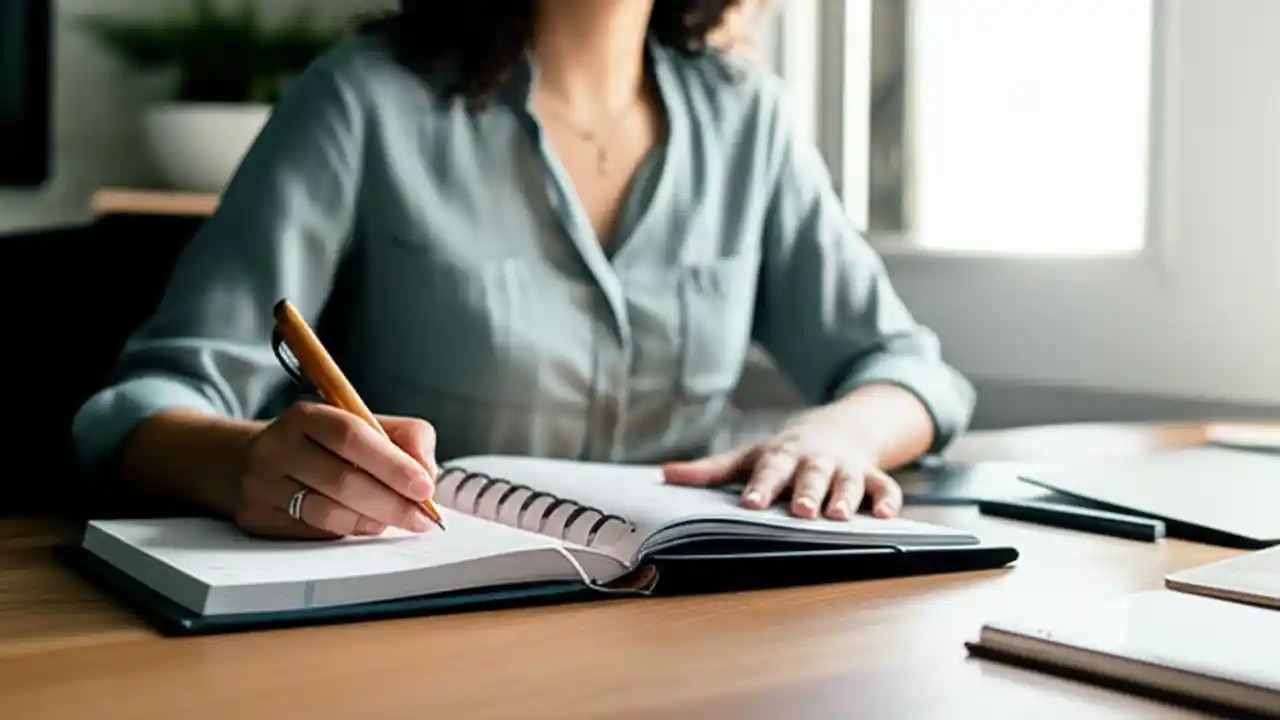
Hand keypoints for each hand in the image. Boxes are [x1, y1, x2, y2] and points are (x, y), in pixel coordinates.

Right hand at [232, 401, 438, 539]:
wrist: (247, 462)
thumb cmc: (320, 444)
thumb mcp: (361, 423)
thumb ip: (404, 438)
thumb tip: (427, 472)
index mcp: (307, 415)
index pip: (352, 436)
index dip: (393, 464)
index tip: (424, 487)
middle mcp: (278, 447)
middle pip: (342, 480)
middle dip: (391, 503)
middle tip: (421, 517)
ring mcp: (262, 485)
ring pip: (327, 513)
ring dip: (371, 521)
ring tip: (394, 521)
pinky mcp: (258, 518)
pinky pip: (312, 533)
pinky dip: (348, 532)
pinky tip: (364, 525)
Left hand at [661, 405, 903, 519]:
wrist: (839, 427)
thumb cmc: (785, 452)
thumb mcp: (749, 456)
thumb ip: (710, 470)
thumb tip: (664, 475)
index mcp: (782, 456)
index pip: (769, 470)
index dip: (760, 486)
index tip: (751, 504)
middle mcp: (815, 461)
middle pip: (811, 475)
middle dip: (806, 491)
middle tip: (800, 510)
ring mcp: (846, 468)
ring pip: (848, 481)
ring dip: (845, 497)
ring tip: (839, 516)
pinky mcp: (872, 476)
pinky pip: (885, 487)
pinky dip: (887, 500)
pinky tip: (886, 515)